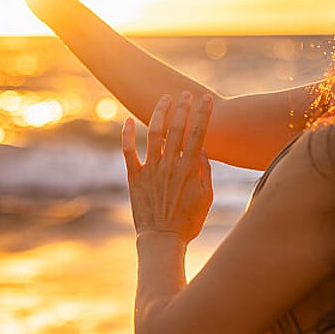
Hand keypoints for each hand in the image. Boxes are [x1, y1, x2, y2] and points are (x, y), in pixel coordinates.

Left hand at [122, 92, 213, 242]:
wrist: (162, 241)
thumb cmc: (188, 222)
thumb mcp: (206, 198)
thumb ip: (205, 173)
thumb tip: (202, 150)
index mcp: (190, 170)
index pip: (199, 134)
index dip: (203, 114)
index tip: (206, 99)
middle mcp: (170, 165)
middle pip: (177, 128)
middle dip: (183, 107)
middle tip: (186, 93)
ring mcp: (151, 169)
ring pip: (154, 133)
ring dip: (160, 112)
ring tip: (165, 98)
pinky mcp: (134, 176)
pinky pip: (128, 150)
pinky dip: (128, 133)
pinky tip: (128, 120)